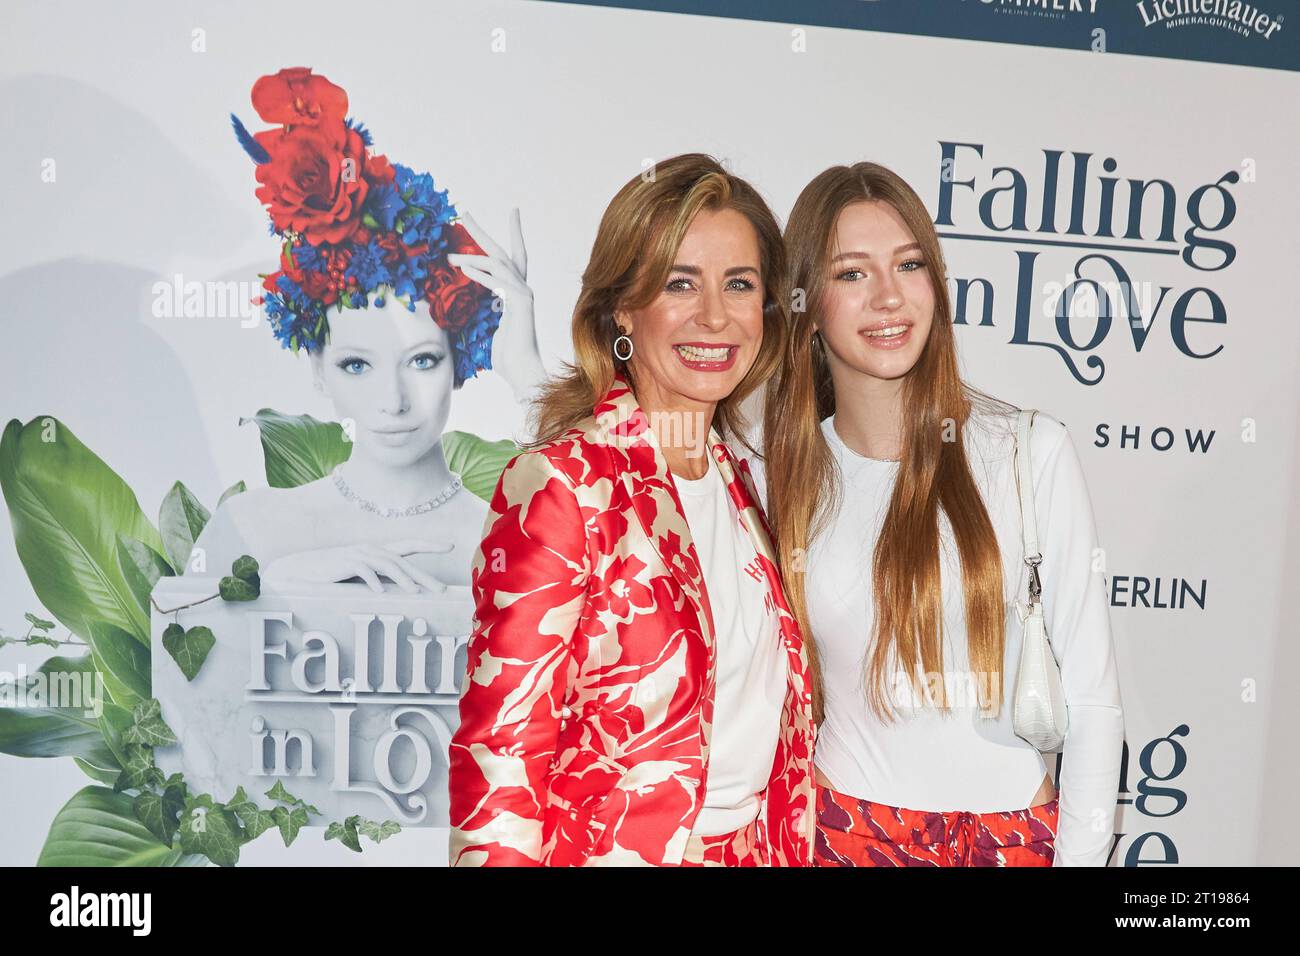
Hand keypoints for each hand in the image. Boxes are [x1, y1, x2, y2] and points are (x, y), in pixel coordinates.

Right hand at [263, 539, 454, 593]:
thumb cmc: (333, 575)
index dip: (429, 544)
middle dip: (423, 575)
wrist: (299, 570)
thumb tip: (405, 592)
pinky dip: (373, 581)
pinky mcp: (344, 563)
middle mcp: (371, 550)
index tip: (450, 545)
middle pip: (403, 561)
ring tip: (417, 592)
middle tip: (441, 589)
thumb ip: (380, 579)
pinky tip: (381, 592)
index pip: (408, 545)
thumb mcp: (360, 577)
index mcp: (377, 552)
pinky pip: (362, 572)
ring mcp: (358, 555)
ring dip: (403, 578)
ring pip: (387, 565)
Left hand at [448, 208, 546, 402]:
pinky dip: (480, 274)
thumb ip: (487, 316)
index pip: (513, 259)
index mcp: (516, 294)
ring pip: (498, 265)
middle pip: (503, 252)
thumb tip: (472, 313)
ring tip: (449, 256)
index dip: (511, 235)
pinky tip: (463, 268)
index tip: (509, 214)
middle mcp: (522, 290)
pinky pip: (498, 283)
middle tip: (464, 213)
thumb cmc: (508, 360)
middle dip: (482, 233)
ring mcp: (523, 295)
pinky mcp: (520, 304)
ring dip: (472, 257)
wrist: (523, 375)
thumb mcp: (491, 331)